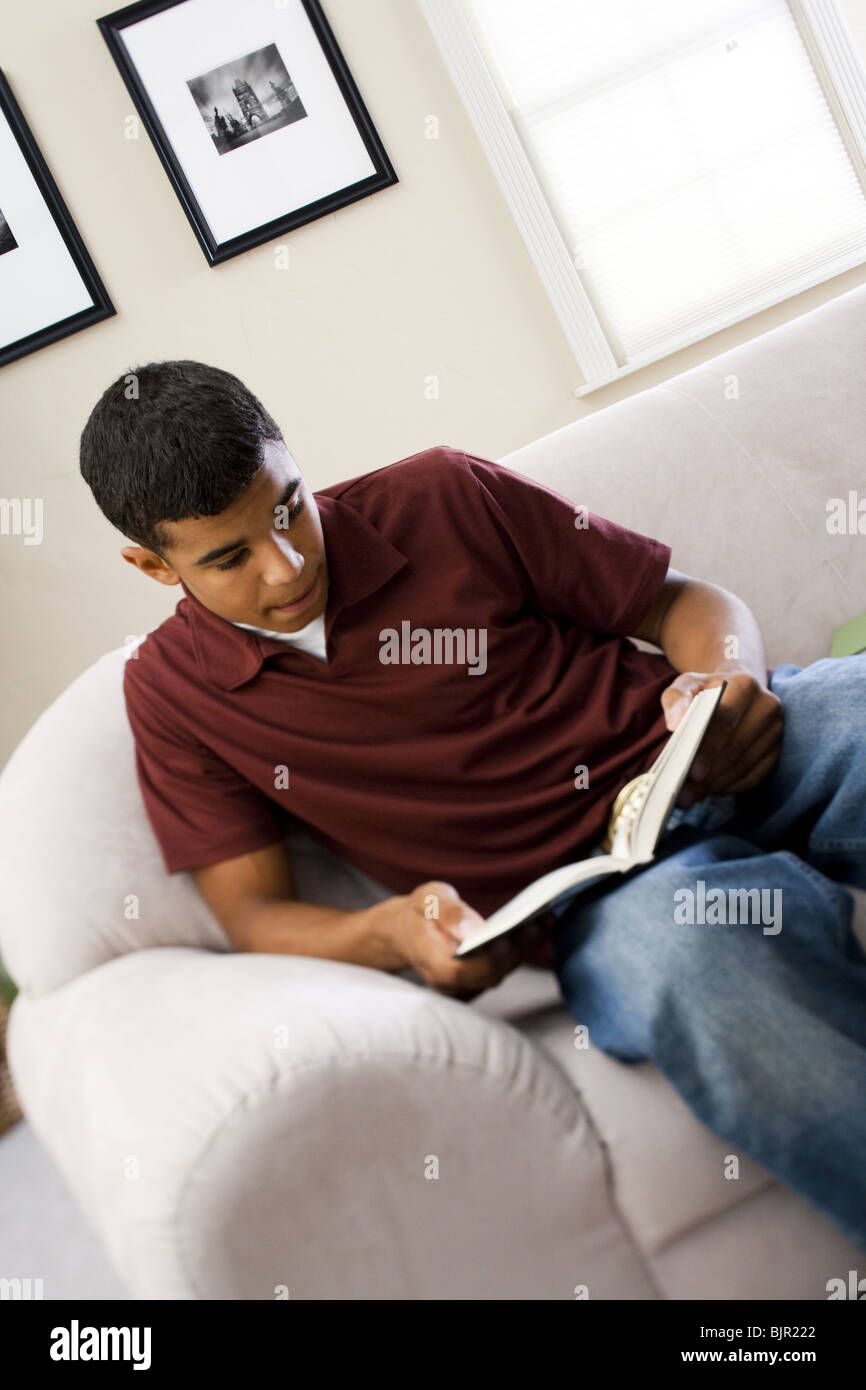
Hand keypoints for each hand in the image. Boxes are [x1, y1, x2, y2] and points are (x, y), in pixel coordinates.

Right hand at [384, 880, 526, 1000]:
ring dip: (526, 946)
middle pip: (491, 973)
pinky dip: (523, 946)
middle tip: (540, 920)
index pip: (463, 971)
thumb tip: (475, 929)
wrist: (410, 932)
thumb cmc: (420, 913)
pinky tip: (539, 923)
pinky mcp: (482, 981)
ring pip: (503, 971)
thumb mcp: (427, 900)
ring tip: (545, 917)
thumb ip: (449, 914)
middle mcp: (452, 984)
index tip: (508, 936)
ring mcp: (468, 987)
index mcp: (433, 965)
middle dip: (518, 948)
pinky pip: (506, 966)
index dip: (487, 958)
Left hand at [660, 671, 782, 808]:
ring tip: (690, 796)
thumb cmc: (706, 690)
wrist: (736, 689)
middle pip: (736, 747)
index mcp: (745, 685)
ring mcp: (775, 730)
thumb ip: (676, 699)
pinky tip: (708, 791)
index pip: (725, 720)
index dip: (709, 748)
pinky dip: (729, 786)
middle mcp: (766, 707)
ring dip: (716, 784)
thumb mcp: (686, 685)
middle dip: (708, 774)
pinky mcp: (776, 750)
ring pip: (744, 765)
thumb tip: (674, 724)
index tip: (691, 772)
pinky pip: (754, 776)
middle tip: (683, 794)